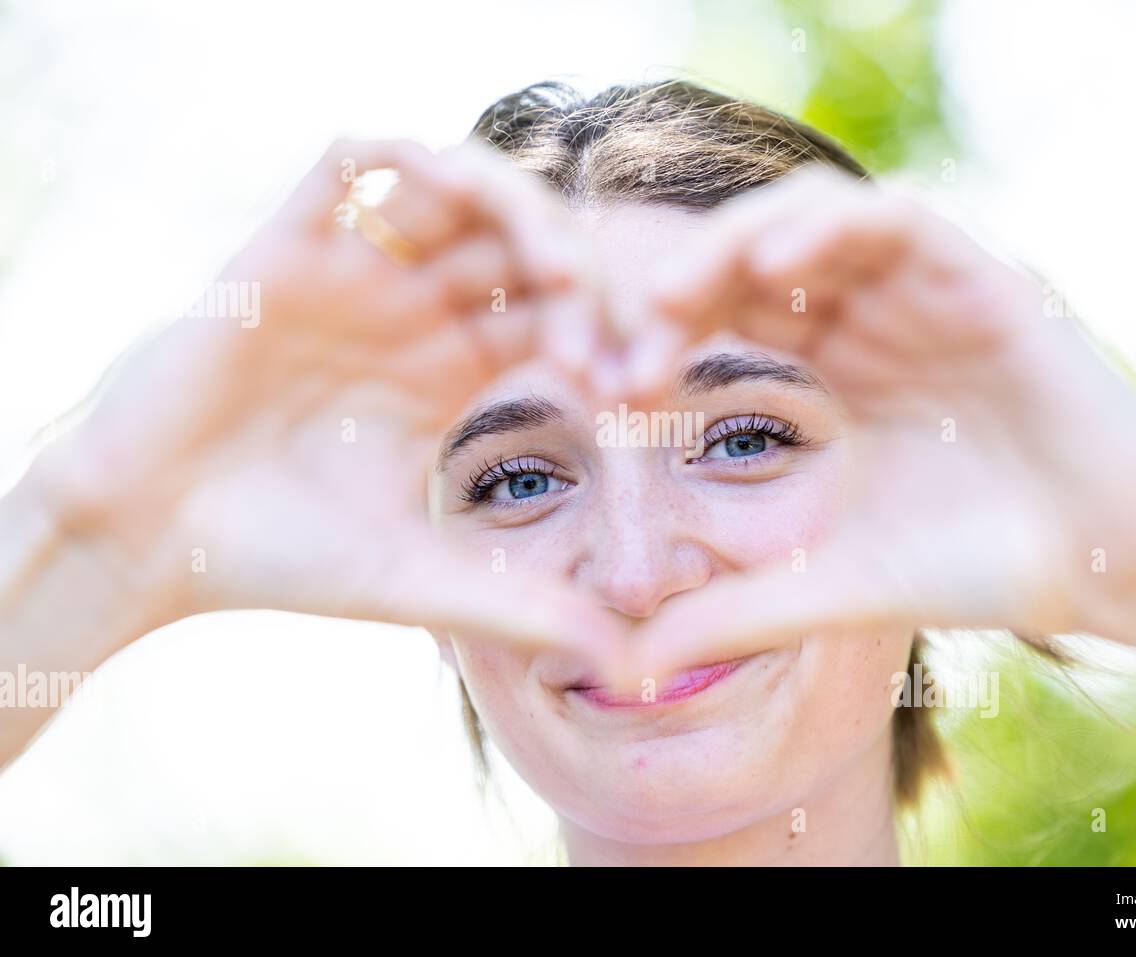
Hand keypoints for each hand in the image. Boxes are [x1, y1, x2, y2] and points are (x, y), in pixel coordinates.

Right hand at [32, 138, 619, 656]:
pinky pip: (346, 166)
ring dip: (513, 205)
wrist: (152, 538)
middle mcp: (413, 314)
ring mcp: (353, 277)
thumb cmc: (281, 558)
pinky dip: (398, 155)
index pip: (557, 319)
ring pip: (452, 193)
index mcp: (453, 373)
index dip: (609, 338)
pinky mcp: (286, 250)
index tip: (634, 386)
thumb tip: (625, 667)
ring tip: (549, 264)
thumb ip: (521, 608)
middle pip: (520, 246)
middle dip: (574, 267)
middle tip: (598, 314)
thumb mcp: (420, 583)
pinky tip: (440, 186)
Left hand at [626, 166, 1135, 675]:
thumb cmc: (972, 569)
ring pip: (809, 217)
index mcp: (826, 370)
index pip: (721, 319)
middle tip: (623, 337)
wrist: (1105, 570)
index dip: (658, 341)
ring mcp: (921, 290)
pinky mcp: (982, 277)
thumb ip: (729, 615)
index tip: (609, 392)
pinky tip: (773, 267)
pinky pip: (895, 219)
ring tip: (674, 295)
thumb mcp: (826, 586)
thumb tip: (626, 669)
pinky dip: (832, 226)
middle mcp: (866, 317)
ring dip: (735, 243)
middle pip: (749, 257)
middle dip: (679, 285)